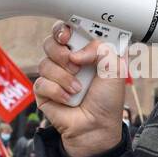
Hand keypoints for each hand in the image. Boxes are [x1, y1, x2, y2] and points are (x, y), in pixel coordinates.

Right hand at [34, 22, 124, 156]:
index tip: (68, 35)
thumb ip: (101, 49)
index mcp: (84, 51)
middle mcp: (68, 61)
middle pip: (50, 42)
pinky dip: (57, 92)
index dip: (64, 29)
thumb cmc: (107, 101)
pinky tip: (69, 100)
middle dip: (61, 52)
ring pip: (45, 62)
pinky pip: (41, 82)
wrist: (96, 128)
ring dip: (64, 77)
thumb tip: (76, 52)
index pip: (67, 30)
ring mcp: (54, 76)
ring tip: (78, 89)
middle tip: (74, 63)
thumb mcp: (115, 69)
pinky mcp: (44, 91)